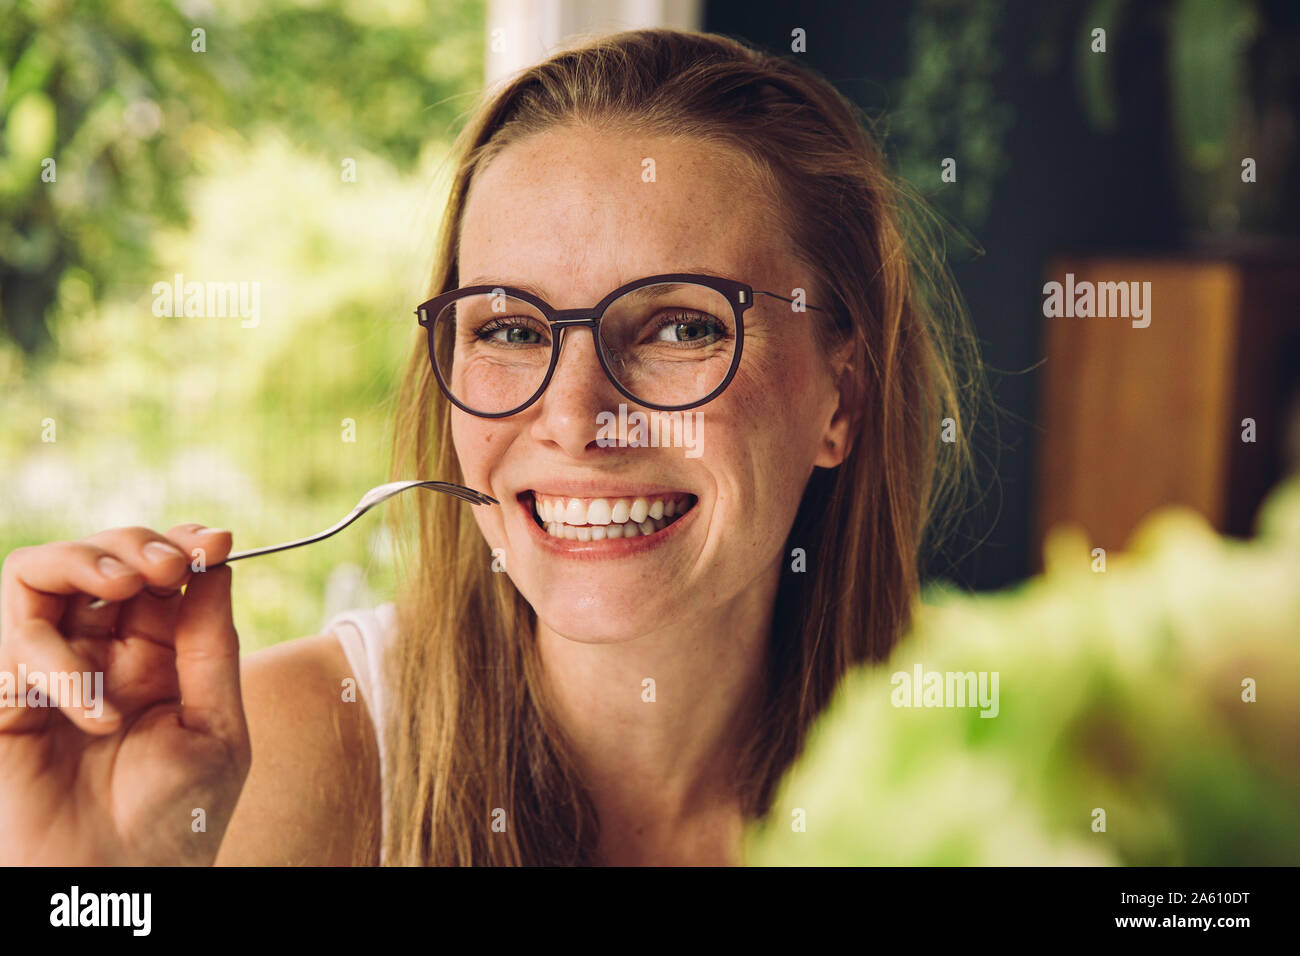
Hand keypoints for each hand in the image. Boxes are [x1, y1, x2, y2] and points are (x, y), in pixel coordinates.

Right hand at [0, 524, 249, 864]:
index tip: (216, 541)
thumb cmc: (176, 819)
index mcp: (159, 653)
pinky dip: (57, 662)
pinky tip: (96, 713)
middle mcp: (102, 651)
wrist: (120, 886)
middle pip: (100, 555)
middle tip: (169, 563)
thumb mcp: (217, 726)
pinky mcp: (5, 696)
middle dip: (135, 543)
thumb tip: (220, 562)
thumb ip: (213, 646)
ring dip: (84, 560)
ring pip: (38, 571)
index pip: (161, 571)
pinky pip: (13, 639)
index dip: (185, 543)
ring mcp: (50, 668)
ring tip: (129, 586)